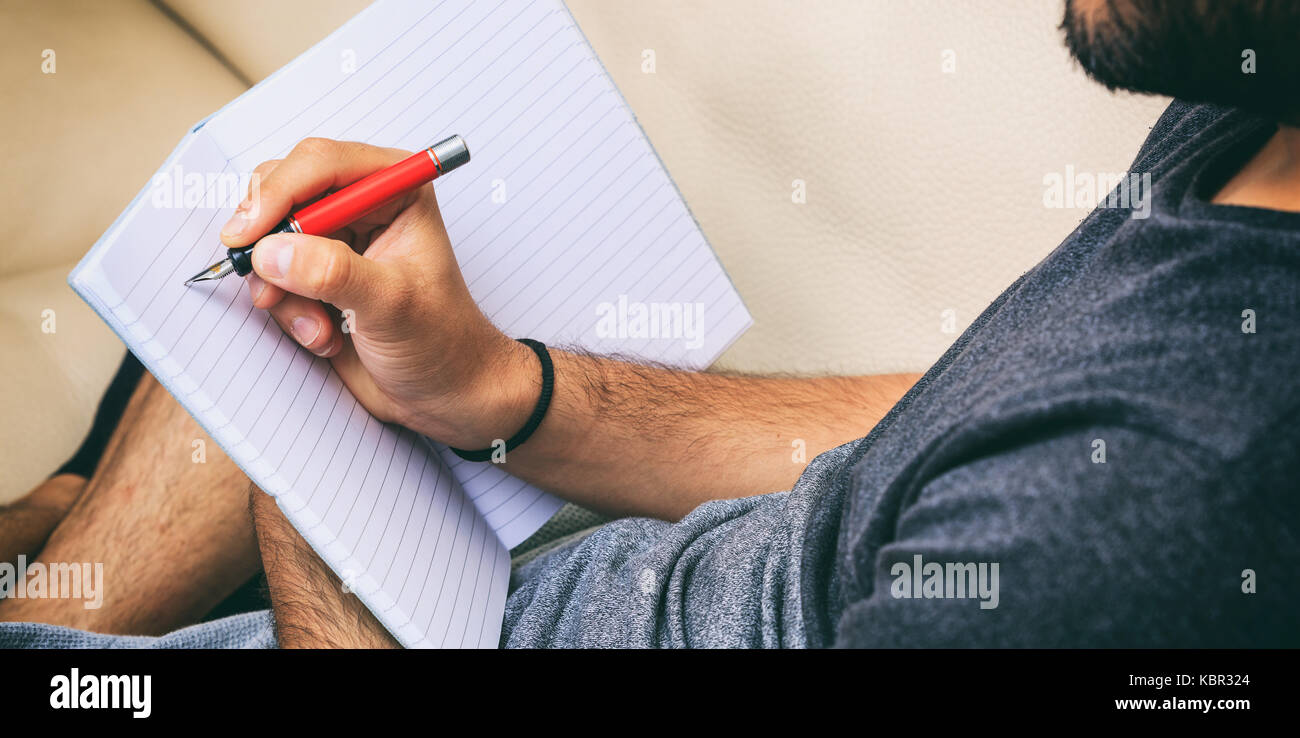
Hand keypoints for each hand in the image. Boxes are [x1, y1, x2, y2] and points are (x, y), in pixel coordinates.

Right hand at [219, 138, 535, 448]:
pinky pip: (271, 275)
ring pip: (269, 237)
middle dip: (272, 244)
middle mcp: (363, 205)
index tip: (249, 236)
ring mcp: (337, 239)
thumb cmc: (442, 342)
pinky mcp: (316, 274)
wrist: (445, 393)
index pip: (321, 163)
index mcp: (397, 188)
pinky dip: (286, 309)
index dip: (278, 193)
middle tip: (271, 288)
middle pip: (283, 191)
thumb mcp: (392, 305)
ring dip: (281, 288)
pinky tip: (323, 336)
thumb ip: (334, 273)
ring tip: (319, 327)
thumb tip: (274, 251)